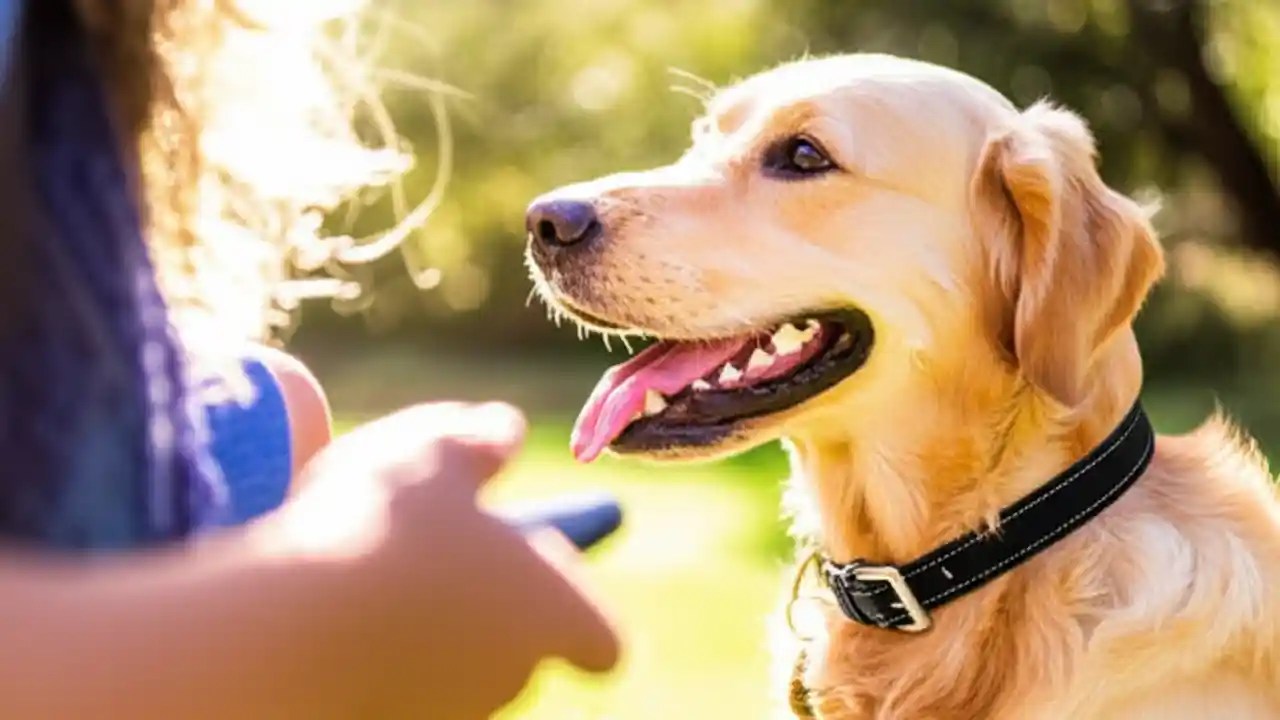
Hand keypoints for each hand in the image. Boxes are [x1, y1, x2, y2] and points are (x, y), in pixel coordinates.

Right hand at [272, 402, 619, 718]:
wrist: (284, 631)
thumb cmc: (380, 530)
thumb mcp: (433, 452)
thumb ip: (477, 441)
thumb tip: (504, 431)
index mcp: (549, 608)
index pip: (603, 641)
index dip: (582, 614)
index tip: (552, 586)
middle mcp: (512, 676)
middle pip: (522, 649)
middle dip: (491, 608)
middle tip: (440, 555)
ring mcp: (454, 712)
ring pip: (459, 669)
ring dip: (433, 631)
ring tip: (369, 578)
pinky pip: (400, 688)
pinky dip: (380, 657)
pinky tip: (328, 619)